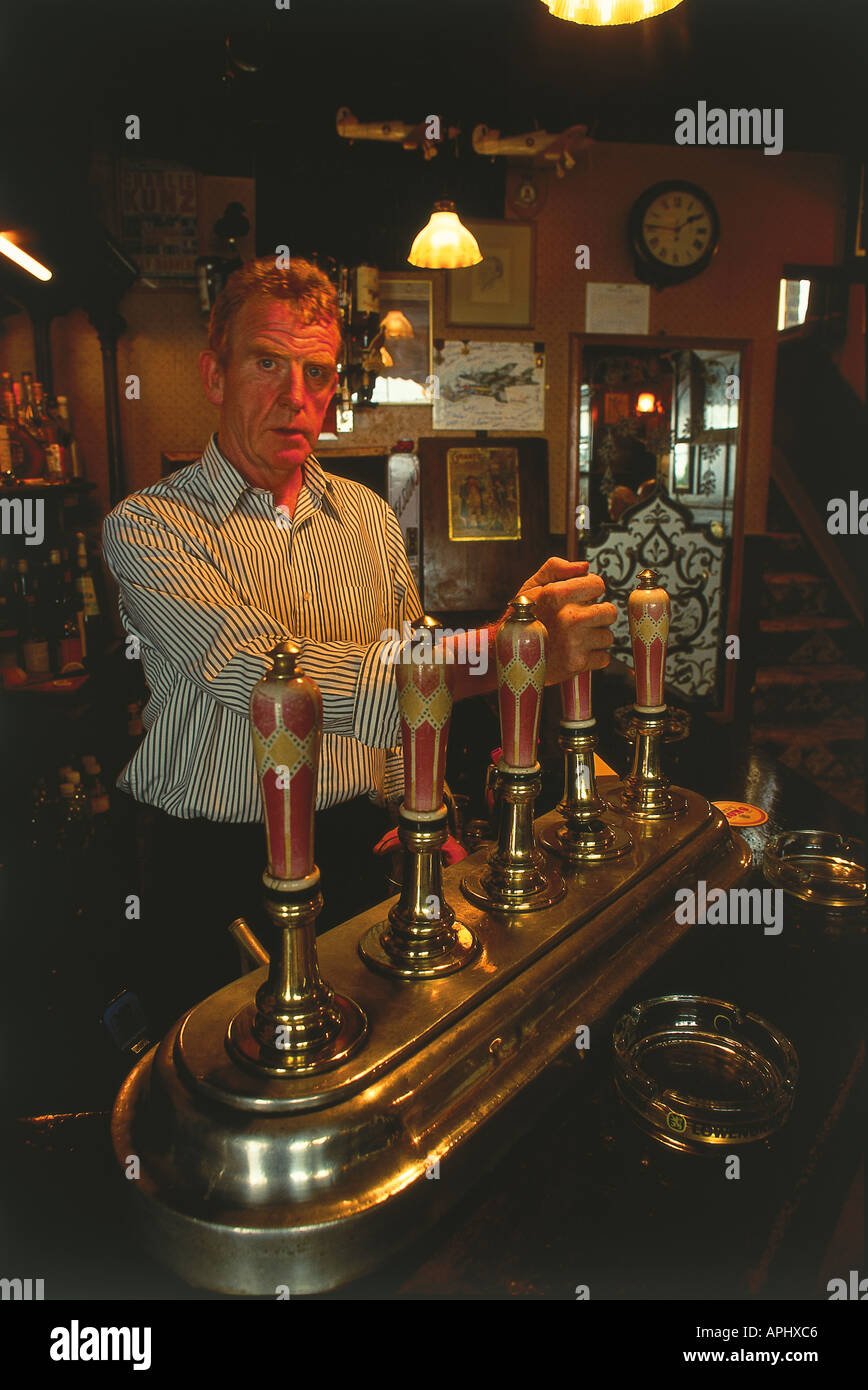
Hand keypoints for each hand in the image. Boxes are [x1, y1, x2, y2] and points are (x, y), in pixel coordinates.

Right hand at [515, 556, 616, 684]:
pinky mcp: (577, 663)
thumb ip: (556, 568)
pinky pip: (603, 657)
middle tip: (581, 620)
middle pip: (609, 611)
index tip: (581, 598)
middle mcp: (568, 618)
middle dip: (598, 615)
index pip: (597, 584)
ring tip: (574, 638)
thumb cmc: (520, 619)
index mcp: (557, 594)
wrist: (505, 656)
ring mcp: (574, 642)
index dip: (590, 590)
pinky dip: (592, 657)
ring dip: (594, 638)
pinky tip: (575, 653)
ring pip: (607, 636)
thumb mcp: (531, 587)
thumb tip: (584, 566)